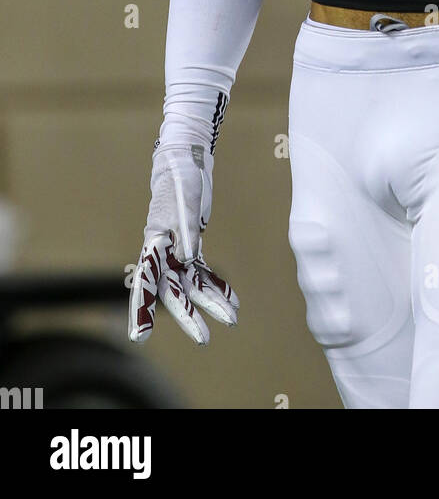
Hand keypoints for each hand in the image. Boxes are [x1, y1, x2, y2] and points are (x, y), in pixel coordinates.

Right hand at [128, 140, 237, 344]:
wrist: (186, 162)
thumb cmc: (180, 180)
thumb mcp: (185, 202)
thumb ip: (186, 232)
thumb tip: (189, 259)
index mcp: (154, 243)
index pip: (146, 282)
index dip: (142, 310)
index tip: (141, 338)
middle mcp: (163, 253)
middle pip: (173, 291)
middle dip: (189, 316)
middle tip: (204, 340)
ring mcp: (178, 252)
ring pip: (193, 285)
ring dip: (211, 302)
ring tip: (232, 319)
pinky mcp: (192, 247)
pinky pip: (203, 273)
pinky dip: (217, 286)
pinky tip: (233, 300)